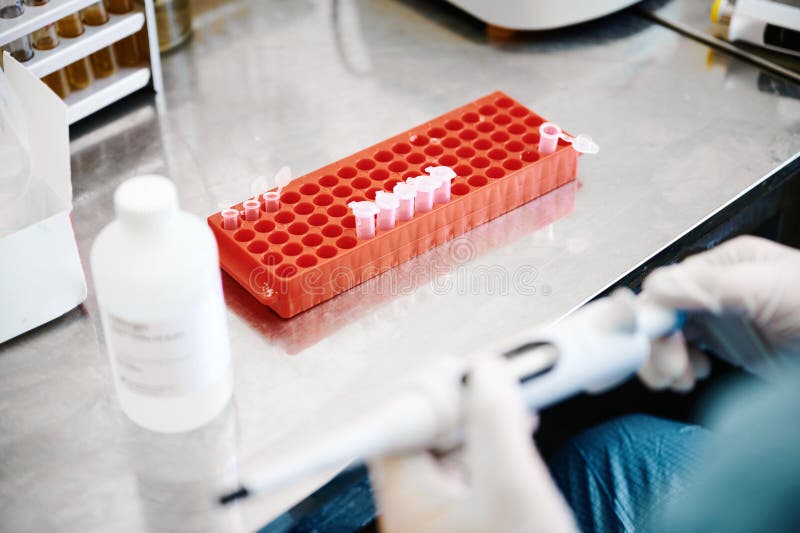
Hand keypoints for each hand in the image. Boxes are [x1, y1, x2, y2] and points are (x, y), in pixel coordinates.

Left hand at [368, 355, 576, 532]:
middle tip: (496, 384)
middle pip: (423, 431)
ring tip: (514, 405)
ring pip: (449, 448)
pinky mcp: (469, 521)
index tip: (466, 373)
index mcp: (407, 502)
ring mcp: (442, 518)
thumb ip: (495, 422)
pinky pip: (470, 469)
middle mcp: (416, 509)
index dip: (430, 391)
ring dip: (480, 421)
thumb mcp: (514, 490)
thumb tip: (486, 372)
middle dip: (461, 402)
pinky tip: (517, 435)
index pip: (397, 423)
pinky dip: (492, 446)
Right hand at [639, 236, 799, 389]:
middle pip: (663, 313)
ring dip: (665, 359)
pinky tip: (695, 375)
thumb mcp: (775, 290)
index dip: (654, 317)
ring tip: (679, 377)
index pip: (667, 286)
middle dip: (657, 343)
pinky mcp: (729, 347)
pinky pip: (686, 353)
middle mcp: (720, 289)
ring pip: (669, 336)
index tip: (654, 344)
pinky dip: (681, 367)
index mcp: (728, 264)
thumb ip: (715, 286)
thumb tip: (660, 288)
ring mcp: (724, 319)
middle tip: (668, 371)